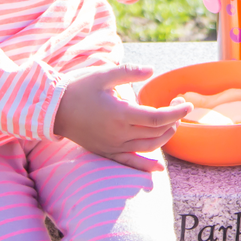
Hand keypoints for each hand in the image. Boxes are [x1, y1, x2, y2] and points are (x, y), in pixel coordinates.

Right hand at [52, 65, 191, 171]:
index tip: (187, 105)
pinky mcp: (106, 152)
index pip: (157, 118)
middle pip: (156, 133)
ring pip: (148, 147)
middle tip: (177, 105)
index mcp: (121, 114)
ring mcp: (113, 146)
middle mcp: (119, 134)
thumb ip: (130, 72)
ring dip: (165, 137)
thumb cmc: (79, 88)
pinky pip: (130, 163)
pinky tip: (158, 170)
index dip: (176, 112)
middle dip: (173, 121)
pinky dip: (145, 167)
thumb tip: (151, 70)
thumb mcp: (104, 74)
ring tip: (171, 122)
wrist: (53, 110)